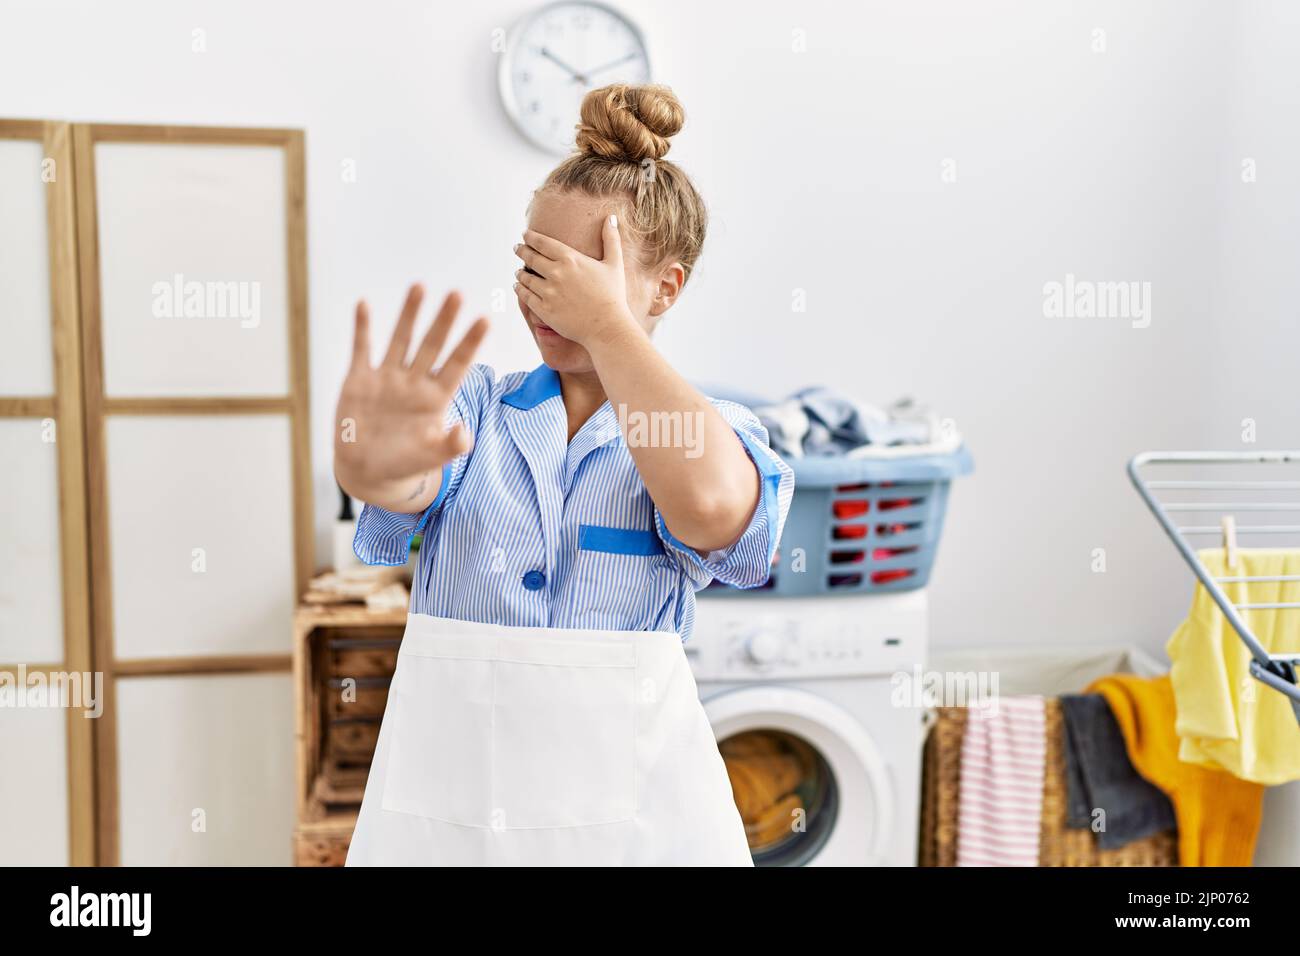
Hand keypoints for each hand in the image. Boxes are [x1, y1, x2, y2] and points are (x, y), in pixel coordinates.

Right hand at [334, 286, 487, 495]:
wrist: (368, 470)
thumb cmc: (404, 464)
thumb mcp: (429, 457)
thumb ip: (449, 446)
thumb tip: (466, 434)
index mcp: (435, 399)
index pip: (457, 365)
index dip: (470, 343)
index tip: (485, 320)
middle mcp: (414, 382)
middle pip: (432, 345)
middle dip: (444, 320)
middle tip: (457, 294)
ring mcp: (388, 378)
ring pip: (401, 340)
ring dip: (409, 315)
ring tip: (420, 286)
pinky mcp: (360, 380)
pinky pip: (362, 349)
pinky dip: (362, 329)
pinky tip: (364, 304)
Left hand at [513, 216, 637, 346]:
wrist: (607, 327)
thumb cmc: (612, 295)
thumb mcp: (614, 264)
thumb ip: (611, 239)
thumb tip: (611, 217)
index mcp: (571, 259)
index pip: (542, 242)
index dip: (530, 237)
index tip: (525, 235)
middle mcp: (556, 273)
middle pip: (530, 257)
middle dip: (521, 251)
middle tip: (517, 248)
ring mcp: (548, 292)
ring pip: (525, 277)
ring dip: (519, 272)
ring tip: (518, 271)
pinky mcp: (544, 309)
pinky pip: (525, 295)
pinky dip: (519, 289)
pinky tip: (518, 286)